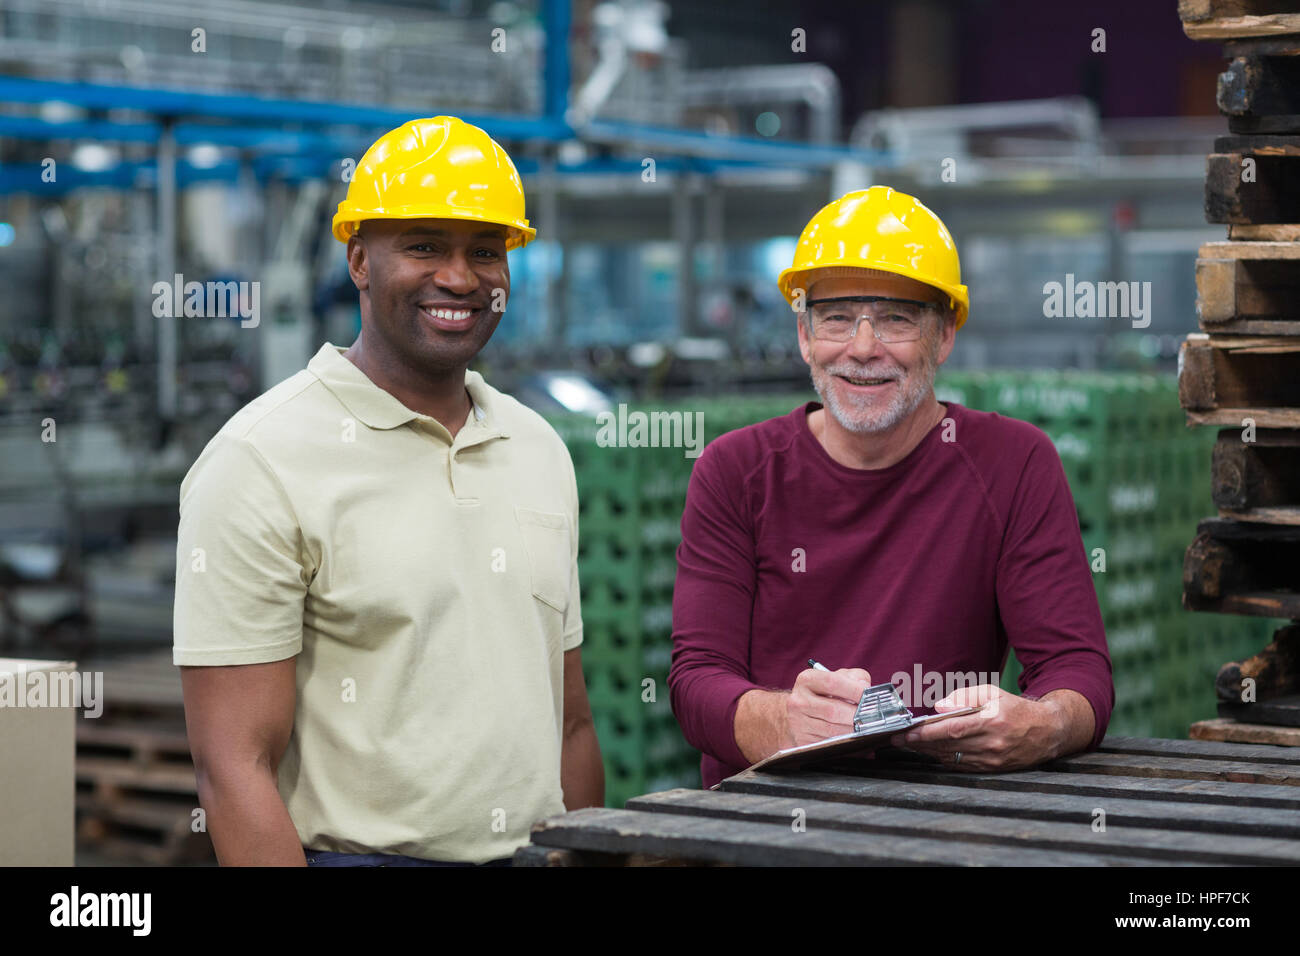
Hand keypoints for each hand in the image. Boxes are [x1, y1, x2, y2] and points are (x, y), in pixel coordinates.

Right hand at [785, 668, 871, 747]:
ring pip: (832, 730)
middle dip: (856, 715)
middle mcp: (798, 701)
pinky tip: (850, 735)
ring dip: (852, 730)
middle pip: (833, 710)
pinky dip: (844, 740)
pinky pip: (829, 743)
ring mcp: (798, 723)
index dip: (854, 689)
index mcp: (807, 680)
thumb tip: (865, 687)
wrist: (796, 715)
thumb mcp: (835, 678)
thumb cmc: (822, 695)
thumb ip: (853, 677)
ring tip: (863, 726)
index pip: (832, 682)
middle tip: (871, 716)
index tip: (868, 696)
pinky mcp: (803, 741)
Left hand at [888, 685, 1063, 771]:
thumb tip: (939, 708)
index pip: (951, 729)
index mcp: (991, 721)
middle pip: (948, 746)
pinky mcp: (994, 769)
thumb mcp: (992, 692)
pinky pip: (962, 766)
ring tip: (910, 744)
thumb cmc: (1015, 708)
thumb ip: (964, 697)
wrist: (1048, 732)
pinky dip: (945, 759)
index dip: (926, 734)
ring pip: (952, 758)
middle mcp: (992, 743)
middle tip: (898, 740)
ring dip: (928, 752)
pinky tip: (932, 751)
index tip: (906, 733)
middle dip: (919, 744)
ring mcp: (993, 760)